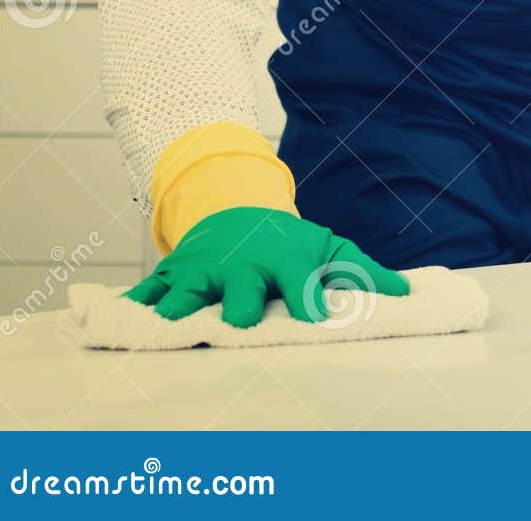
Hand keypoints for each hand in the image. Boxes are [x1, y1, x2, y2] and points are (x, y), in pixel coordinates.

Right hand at [123, 206, 408, 327]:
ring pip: (188, 289)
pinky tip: (122, 317)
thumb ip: (364, 275)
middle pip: (240, 287)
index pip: (299, 282)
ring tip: (172, 318)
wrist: (238, 212)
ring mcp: (203, 270)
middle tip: (239, 318)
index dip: (307, 298)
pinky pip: (147, 290)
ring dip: (180, 303)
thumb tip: (407, 294)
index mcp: (283, 261)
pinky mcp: (173, 274)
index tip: (315, 318)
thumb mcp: (329, 251)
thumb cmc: (289, 244)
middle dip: (239, 301)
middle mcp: (241, 266)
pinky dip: (134, 302)